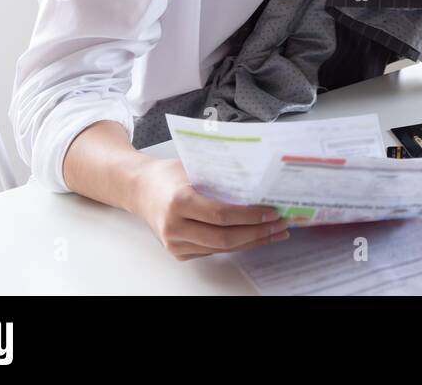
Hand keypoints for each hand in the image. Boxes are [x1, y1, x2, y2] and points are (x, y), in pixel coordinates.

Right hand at [131, 158, 292, 260]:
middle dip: (258, 233)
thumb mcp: (194, 168)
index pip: (221, 215)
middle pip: (224, 238)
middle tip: (281, 224)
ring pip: (222, 249)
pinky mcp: (179, 252)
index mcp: (179, 201)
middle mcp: (175, 226)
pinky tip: (255, 236)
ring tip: (275, 232)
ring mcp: (175, 243)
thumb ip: (222, 176)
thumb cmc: (169, 175)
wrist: (140, 190)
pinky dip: (238, 245)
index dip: (250, 216)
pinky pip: (214, 251)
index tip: (272, 212)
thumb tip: (261, 182)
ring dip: (252, 241)